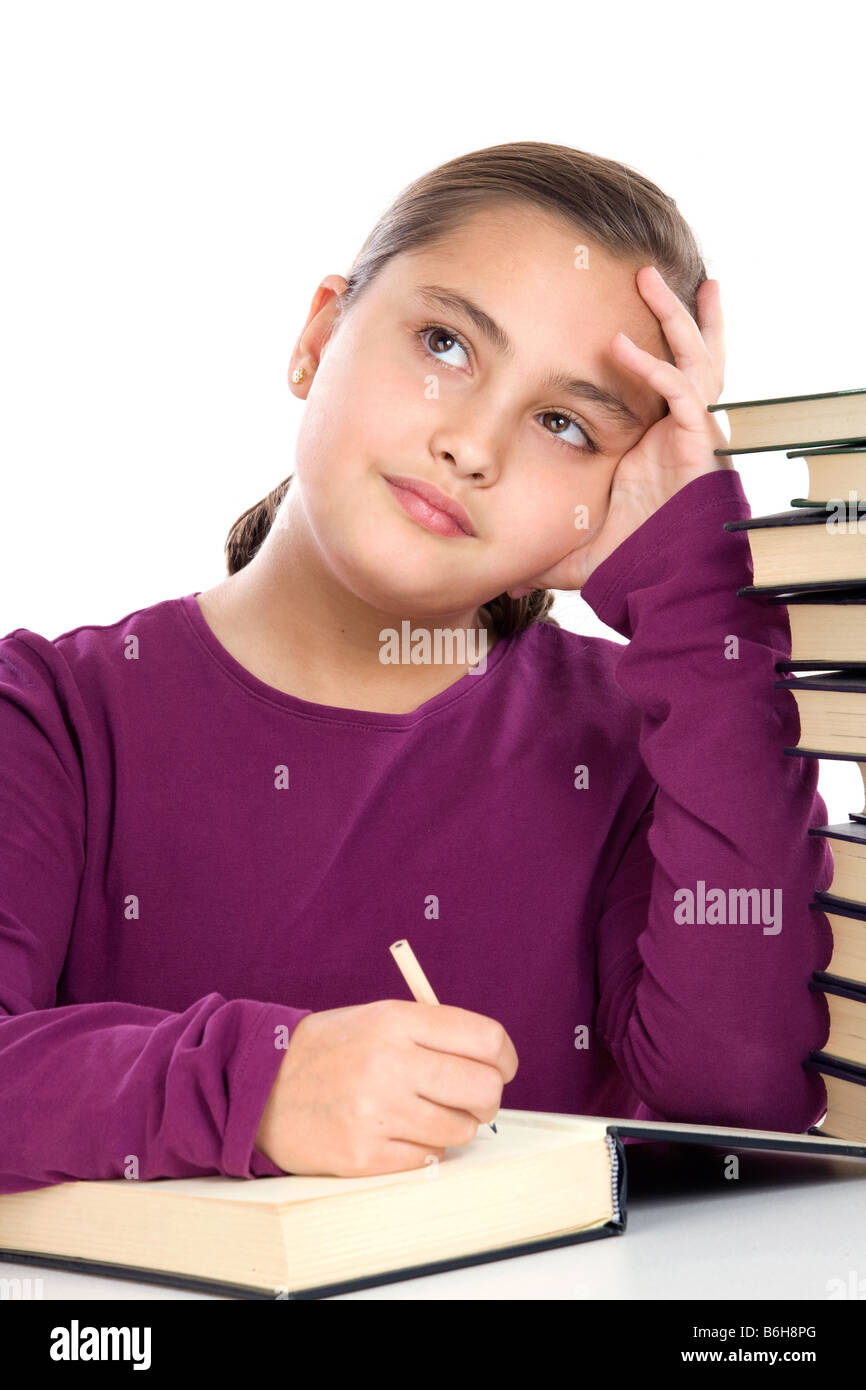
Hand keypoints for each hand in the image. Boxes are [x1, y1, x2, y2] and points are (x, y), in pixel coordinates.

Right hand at [254, 999, 518, 1176]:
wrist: (259, 1085)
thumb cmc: (331, 1050)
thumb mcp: (377, 1018)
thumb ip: (432, 1031)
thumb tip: (493, 1060)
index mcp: (397, 1020)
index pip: (486, 1039)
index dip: (504, 1058)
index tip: (501, 1067)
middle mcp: (389, 1063)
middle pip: (483, 1088)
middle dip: (486, 1097)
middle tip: (471, 1098)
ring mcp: (376, 1112)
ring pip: (460, 1129)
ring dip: (454, 1126)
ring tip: (426, 1114)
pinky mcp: (363, 1155)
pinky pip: (427, 1159)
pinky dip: (423, 1150)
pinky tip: (399, 1133)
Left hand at [509, 266, 733, 594]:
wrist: (664, 586)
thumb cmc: (630, 563)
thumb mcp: (573, 547)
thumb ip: (537, 549)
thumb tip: (499, 575)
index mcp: (652, 441)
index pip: (657, 381)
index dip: (650, 345)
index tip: (618, 312)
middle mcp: (674, 430)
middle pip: (687, 355)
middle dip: (675, 312)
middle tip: (650, 269)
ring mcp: (688, 434)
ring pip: (693, 358)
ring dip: (672, 315)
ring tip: (650, 275)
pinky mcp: (697, 444)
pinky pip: (680, 392)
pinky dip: (653, 366)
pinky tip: (622, 345)